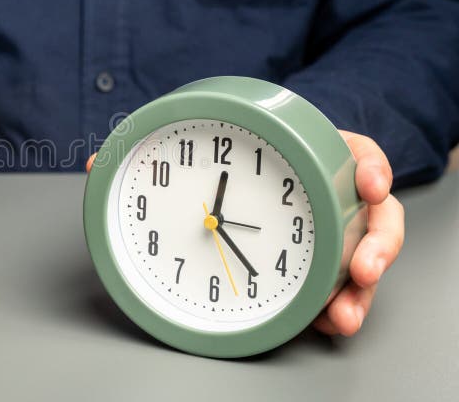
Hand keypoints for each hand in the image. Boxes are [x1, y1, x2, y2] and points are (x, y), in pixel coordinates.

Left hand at [85, 129, 404, 336]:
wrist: (248, 182)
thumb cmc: (227, 165)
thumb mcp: (201, 150)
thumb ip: (154, 153)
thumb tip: (93, 164)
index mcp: (313, 156)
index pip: (355, 154)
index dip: (368, 167)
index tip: (369, 182)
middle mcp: (332, 194)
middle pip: (374, 218)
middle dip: (376, 245)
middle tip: (362, 267)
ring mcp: (332, 232)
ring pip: (363, 260)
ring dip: (359, 291)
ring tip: (343, 313)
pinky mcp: (321, 264)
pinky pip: (338, 287)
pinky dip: (336, 306)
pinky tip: (326, 321)